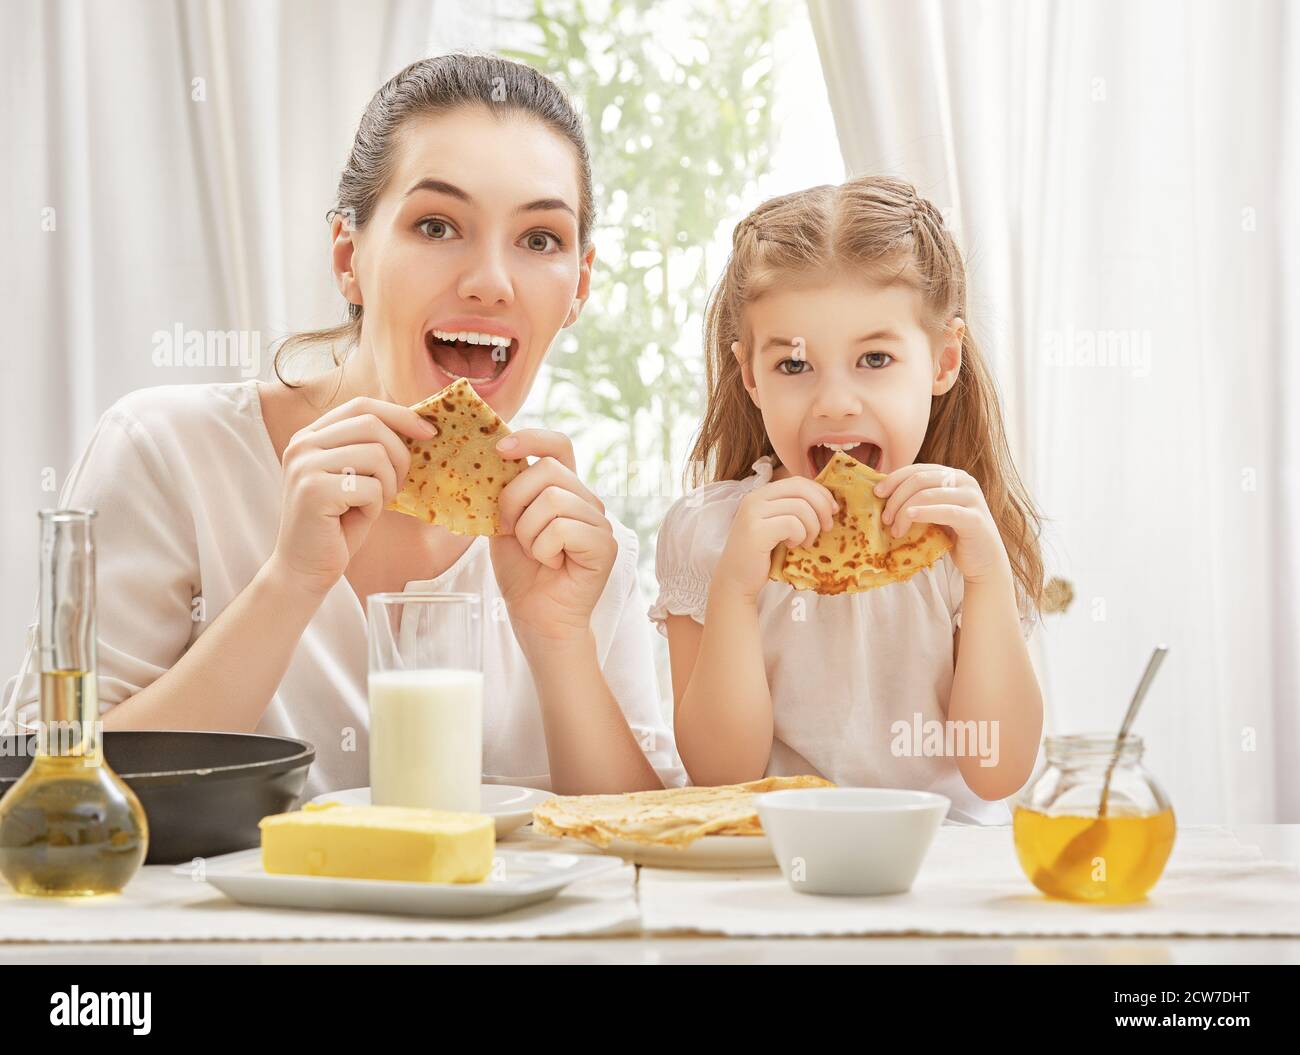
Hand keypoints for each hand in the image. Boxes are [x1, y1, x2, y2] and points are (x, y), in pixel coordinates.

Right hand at [269, 397, 435, 597]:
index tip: (428, 432)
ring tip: (372, 504)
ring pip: (376, 455)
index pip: (362, 406)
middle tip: (397, 485)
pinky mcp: (313, 490)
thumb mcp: (357, 478)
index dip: (400, 414)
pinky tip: (358, 517)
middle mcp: (302, 444)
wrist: (305, 568)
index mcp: (311, 435)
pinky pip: (370, 487)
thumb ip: (373, 448)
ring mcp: (304, 465)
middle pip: (372, 425)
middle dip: (400, 455)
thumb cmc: (337, 524)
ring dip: (388, 485)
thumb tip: (420, 426)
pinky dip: (376, 506)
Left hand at [488, 429, 615, 650]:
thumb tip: (491, 459)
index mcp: (564, 490)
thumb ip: (504, 493)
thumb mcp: (503, 525)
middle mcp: (586, 500)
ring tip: (535, 553)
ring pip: (552, 501)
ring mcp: (599, 521)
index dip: (531, 438)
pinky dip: (543, 550)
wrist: (536, 617)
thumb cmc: (522, 572)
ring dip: (528, 533)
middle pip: (546, 471)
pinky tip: (552, 564)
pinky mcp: (605, 545)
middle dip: (514, 501)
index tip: (500, 449)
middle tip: (511, 532)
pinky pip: (562, 529)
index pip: (557, 445)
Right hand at [713, 477, 838, 602]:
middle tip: (826, 528)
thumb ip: (794, 510)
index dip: (820, 493)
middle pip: (801, 489)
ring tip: (805, 542)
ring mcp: (753, 513)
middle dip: (822, 508)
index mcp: (761, 494)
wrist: (736, 581)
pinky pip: (792, 524)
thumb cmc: (762, 555)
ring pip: (800, 508)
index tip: (832, 511)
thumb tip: (829, 502)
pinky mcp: (756, 530)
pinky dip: (799, 536)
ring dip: (812, 528)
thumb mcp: (779, 525)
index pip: (797, 481)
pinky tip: (791, 546)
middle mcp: (754, 498)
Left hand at [873, 463, 1009, 583]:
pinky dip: (924, 513)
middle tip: (884, 518)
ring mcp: (972, 498)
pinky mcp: (975, 518)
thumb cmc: (954, 536)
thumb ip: (917, 499)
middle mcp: (964, 481)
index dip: (894, 479)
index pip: (917, 469)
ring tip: (895, 529)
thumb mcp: (934, 512)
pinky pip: (945, 511)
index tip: (876, 493)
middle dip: (896, 497)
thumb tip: (881, 493)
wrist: (983, 562)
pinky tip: (910, 518)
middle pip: (919, 480)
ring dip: (905, 511)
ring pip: (928, 495)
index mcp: (953, 475)